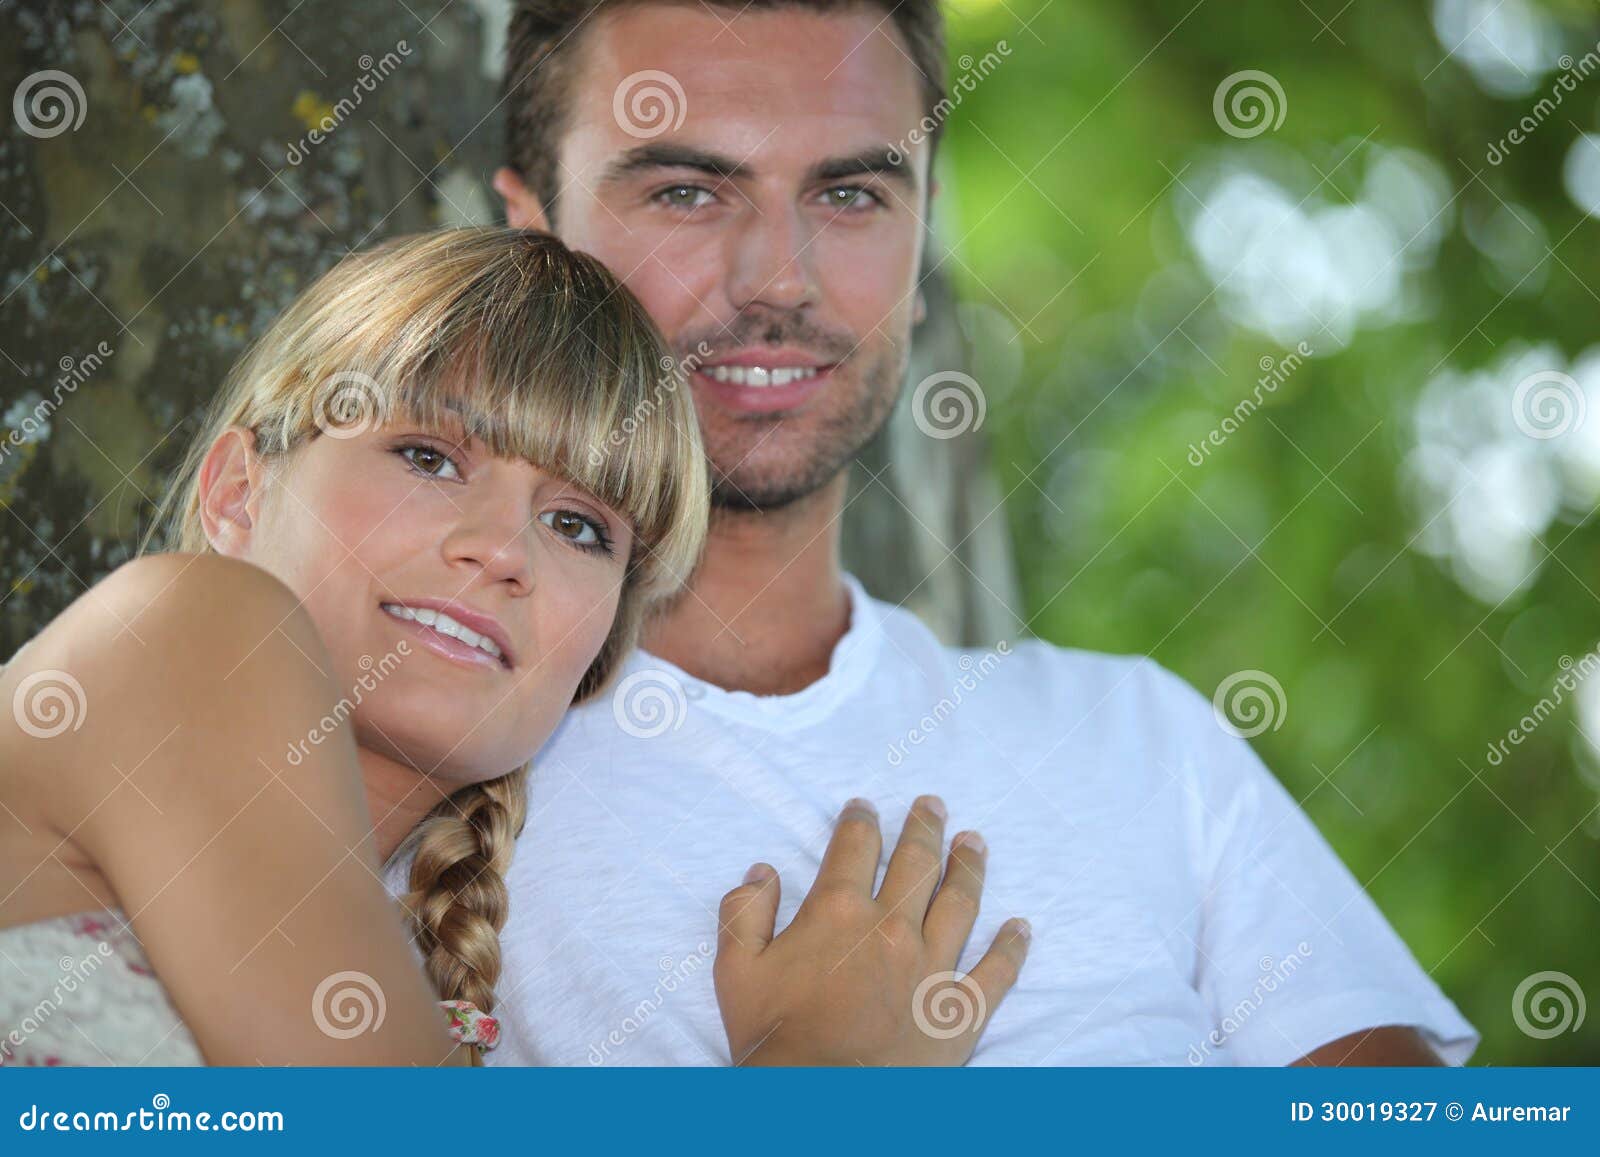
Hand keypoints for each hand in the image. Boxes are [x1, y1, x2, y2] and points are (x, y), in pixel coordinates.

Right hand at [714, 795, 1030, 1065]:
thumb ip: (743, 914)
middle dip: (924, 828)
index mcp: (837, 912)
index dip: (860, 821)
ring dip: (968, 868)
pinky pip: (996, 972)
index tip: (864, 807)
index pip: (854, 847)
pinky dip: (1012, 948)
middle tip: (934, 805)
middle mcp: (892, 927)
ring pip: (960, 903)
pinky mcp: (960, 1011)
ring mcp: (932, 967)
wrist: (822, 1105)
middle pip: (915, 862)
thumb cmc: (776, 1041)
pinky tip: (1021, 927)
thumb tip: (762, 871)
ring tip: (975, 843)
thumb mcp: (735, 973)